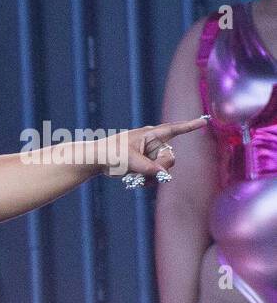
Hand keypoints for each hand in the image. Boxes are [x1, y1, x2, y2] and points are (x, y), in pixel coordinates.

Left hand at [89, 115, 209, 182]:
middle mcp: (153, 144)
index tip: (205, 121)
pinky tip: (134, 180)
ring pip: (163, 169)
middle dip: (160, 167)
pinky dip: (147, 180)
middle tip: (145, 171)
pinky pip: (155, 175)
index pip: (174, 129)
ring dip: (151, 177)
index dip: (190, 126)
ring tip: (135, 177)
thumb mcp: (130, 160)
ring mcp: (150, 155)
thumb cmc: (112, 153)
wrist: (97, 160)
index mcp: (151, 135)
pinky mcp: (146, 165)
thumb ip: (148, 167)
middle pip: (170, 158)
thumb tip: (163, 174)